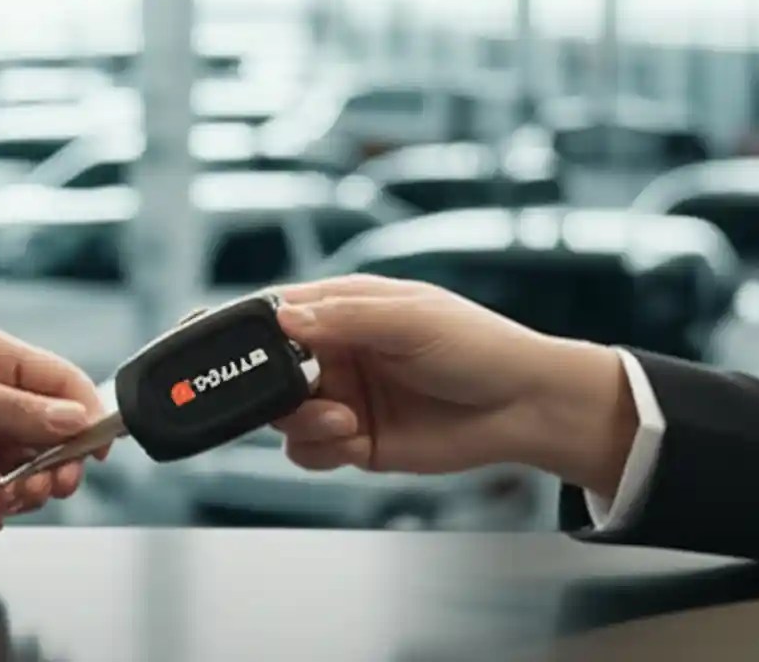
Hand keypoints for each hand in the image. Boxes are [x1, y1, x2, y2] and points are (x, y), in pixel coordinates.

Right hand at [270, 275, 638, 498]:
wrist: (525, 408)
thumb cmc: (479, 348)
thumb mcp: (410, 319)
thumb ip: (344, 318)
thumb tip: (284, 318)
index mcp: (346, 309)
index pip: (280, 311)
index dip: (252, 329)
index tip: (233, 347)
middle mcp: (338, 352)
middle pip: (270, 369)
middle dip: (271, 385)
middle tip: (299, 391)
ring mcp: (344, 397)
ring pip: (283, 414)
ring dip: (300, 419)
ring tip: (342, 420)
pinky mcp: (355, 440)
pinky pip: (308, 449)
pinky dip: (319, 447)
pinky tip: (352, 436)